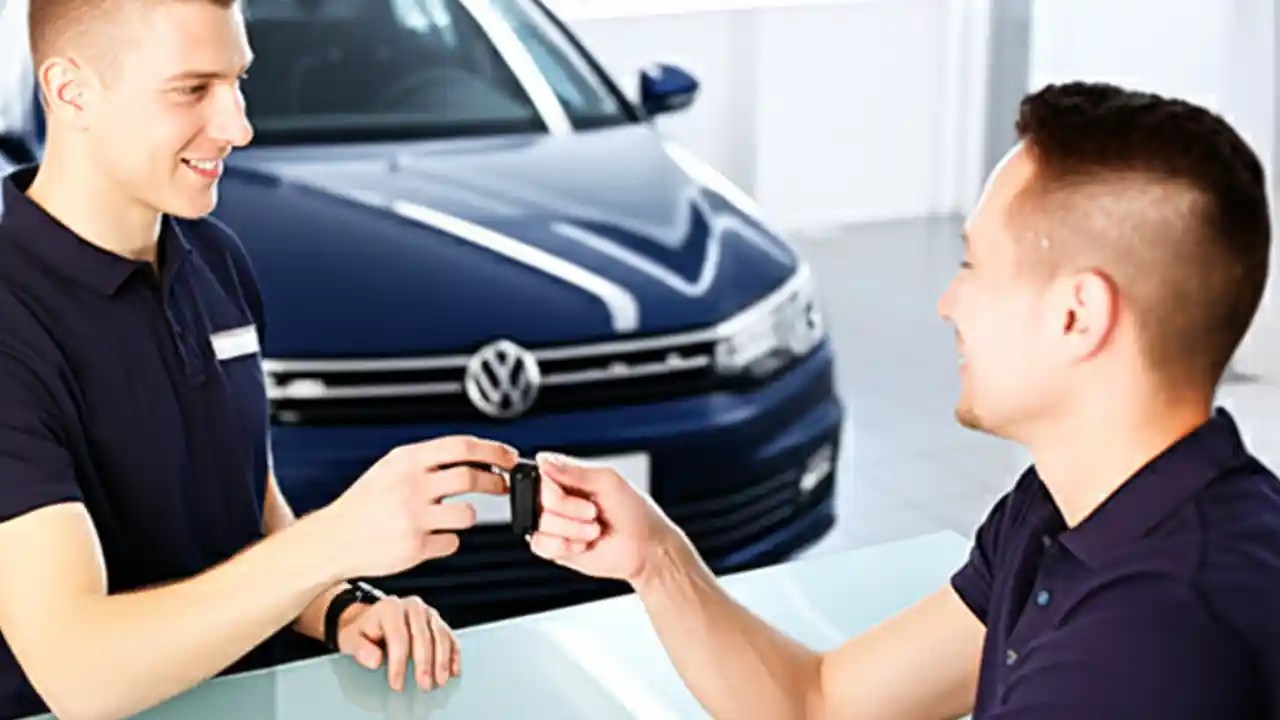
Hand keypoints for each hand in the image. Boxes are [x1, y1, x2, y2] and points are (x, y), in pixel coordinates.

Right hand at [322, 435, 517, 578]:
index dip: (493, 451)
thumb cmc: (366, 503)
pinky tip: (429, 536)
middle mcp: (411, 486)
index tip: (509, 457)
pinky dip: (447, 540)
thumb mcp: (392, 467)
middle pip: (472, 478)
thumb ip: (430, 461)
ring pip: (468, 514)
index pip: (462, 447)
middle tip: (502, 486)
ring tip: (450, 516)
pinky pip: (452, 542)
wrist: (333, 539)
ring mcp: (414, 518)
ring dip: (468, 515)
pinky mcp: (415, 547)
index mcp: (407, 460)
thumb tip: (479, 458)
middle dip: (496, 482)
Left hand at [336, 595, 458, 692]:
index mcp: (389, 608)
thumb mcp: (350, 639)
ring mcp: (427, 612)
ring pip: (440, 635)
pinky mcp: (437, 620)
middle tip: (424, 685)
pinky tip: (454, 670)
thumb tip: (374, 660)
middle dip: (424, 663)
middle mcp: (411, 606)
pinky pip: (449, 635)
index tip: (397, 684)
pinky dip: (453, 653)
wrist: (369, 619)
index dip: (399, 663)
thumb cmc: (361, 631)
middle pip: (422, 636)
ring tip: (440, 681)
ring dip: (442, 659)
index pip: (398, 637)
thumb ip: (360, 649)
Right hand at [527, 452, 686, 584]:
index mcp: (569, 477)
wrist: (644, 548)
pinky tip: (581, 544)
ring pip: (541, 523)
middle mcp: (559, 499)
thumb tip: (542, 460)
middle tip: (593, 512)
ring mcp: (555, 524)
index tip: (575, 492)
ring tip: (593, 530)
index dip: (553, 485)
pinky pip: (540, 544)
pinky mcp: (554, 548)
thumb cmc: (634, 512)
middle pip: (539, 499)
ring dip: (572, 529)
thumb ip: (573, 470)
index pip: (541, 473)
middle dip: (569, 508)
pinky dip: (563, 545)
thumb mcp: (607, 480)